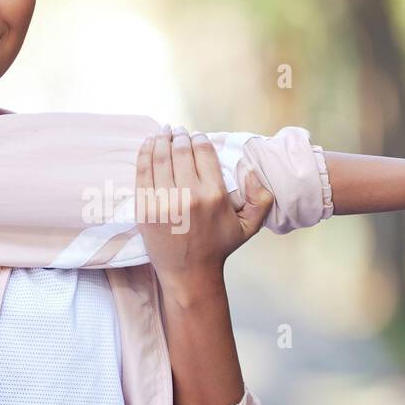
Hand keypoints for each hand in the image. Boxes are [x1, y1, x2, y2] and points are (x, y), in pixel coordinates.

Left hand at [135, 124, 273, 291]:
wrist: (189, 273)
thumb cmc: (218, 248)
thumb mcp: (249, 226)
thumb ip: (261, 199)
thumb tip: (252, 171)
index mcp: (214, 195)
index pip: (204, 153)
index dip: (199, 139)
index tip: (196, 136)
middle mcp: (189, 195)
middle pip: (181, 151)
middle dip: (179, 136)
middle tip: (178, 131)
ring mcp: (164, 202)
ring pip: (160, 157)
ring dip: (160, 139)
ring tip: (162, 132)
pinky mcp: (145, 208)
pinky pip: (143, 172)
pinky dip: (144, 153)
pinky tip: (148, 144)